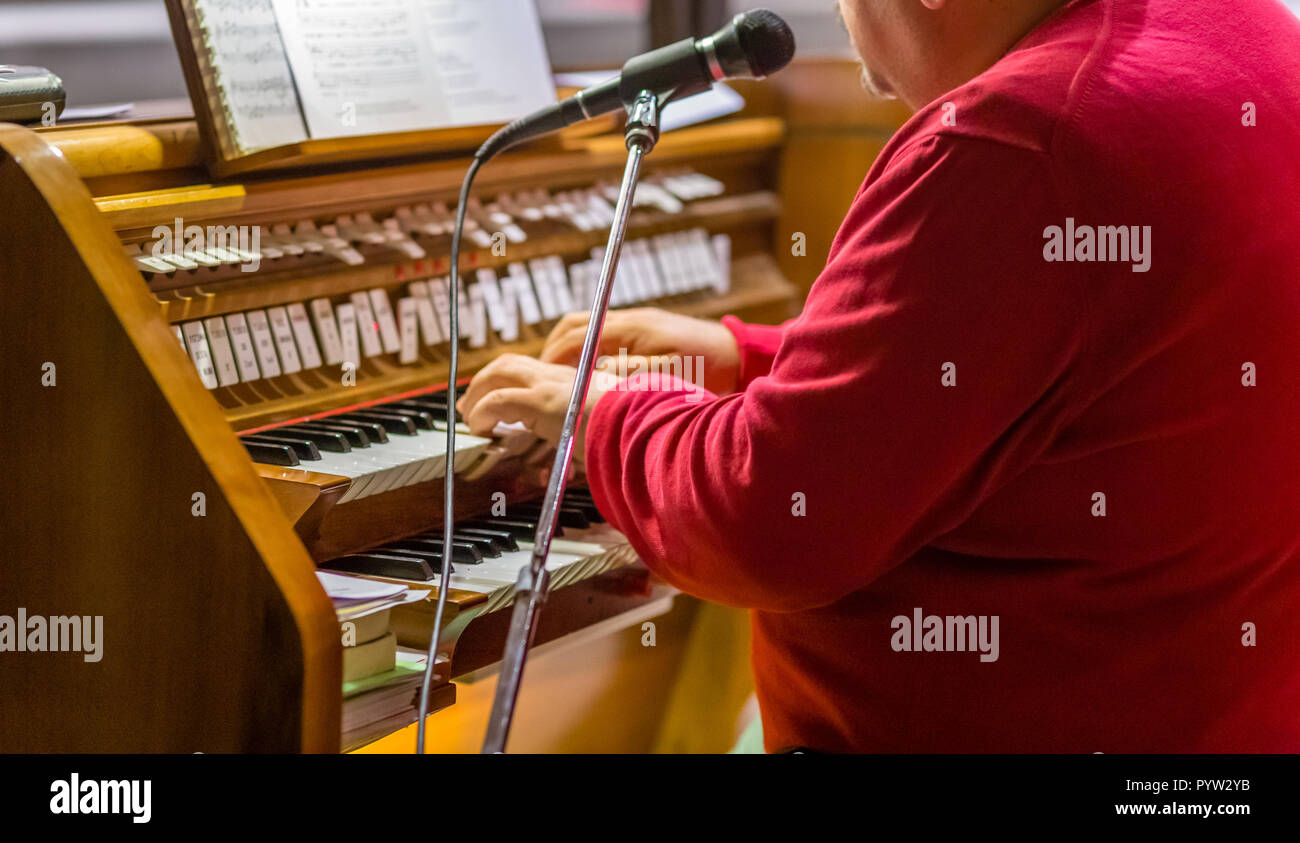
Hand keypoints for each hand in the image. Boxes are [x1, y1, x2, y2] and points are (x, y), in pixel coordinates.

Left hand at [457, 354, 619, 464]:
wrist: (646, 428)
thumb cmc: (634, 433)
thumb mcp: (608, 431)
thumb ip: (588, 441)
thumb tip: (575, 464)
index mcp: (579, 382)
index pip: (536, 371)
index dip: (513, 382)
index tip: (501, 403)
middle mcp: (562, 377)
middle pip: (512, 363)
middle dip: (486, 380)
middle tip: (472, 405)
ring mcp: (551, 385)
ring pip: (500, 371)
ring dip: (479, 392)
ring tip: (470, 416)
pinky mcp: (540, 401)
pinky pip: (498, 401)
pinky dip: (482, 412)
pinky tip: (479, 428)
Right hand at [539, 307, 740, 394]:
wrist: (736, 355)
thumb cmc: (707, 368)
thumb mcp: (666, 376)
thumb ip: (628, 375)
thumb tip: (590, 380)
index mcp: (632, 328)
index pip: (578, 336)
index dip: (554, 358)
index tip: (541, 378)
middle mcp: (630, 319)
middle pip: (573, 324)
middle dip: (553, 349)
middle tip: (542, 377)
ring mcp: (635, 322)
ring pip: (585, 326)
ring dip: (567, 348)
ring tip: (559, 376)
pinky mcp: (642, 330)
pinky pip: (601, 333)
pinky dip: (585, 349)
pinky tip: (586, 373)